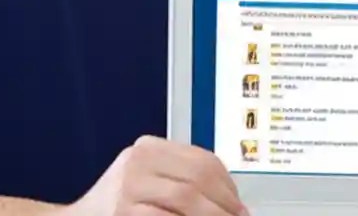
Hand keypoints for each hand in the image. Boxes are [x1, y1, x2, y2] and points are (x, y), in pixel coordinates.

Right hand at [64, 136, 247, 215]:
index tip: (239, 206)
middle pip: (199, 177)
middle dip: (226, 204)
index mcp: (149, 147)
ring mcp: (129, 185)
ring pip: (186, 197)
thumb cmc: (117, 207)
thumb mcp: (148, 181)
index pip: (203, 160)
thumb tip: (233, 202)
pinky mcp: (124, 210)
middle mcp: (138, 159)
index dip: (229, 186)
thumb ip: (182, 180)